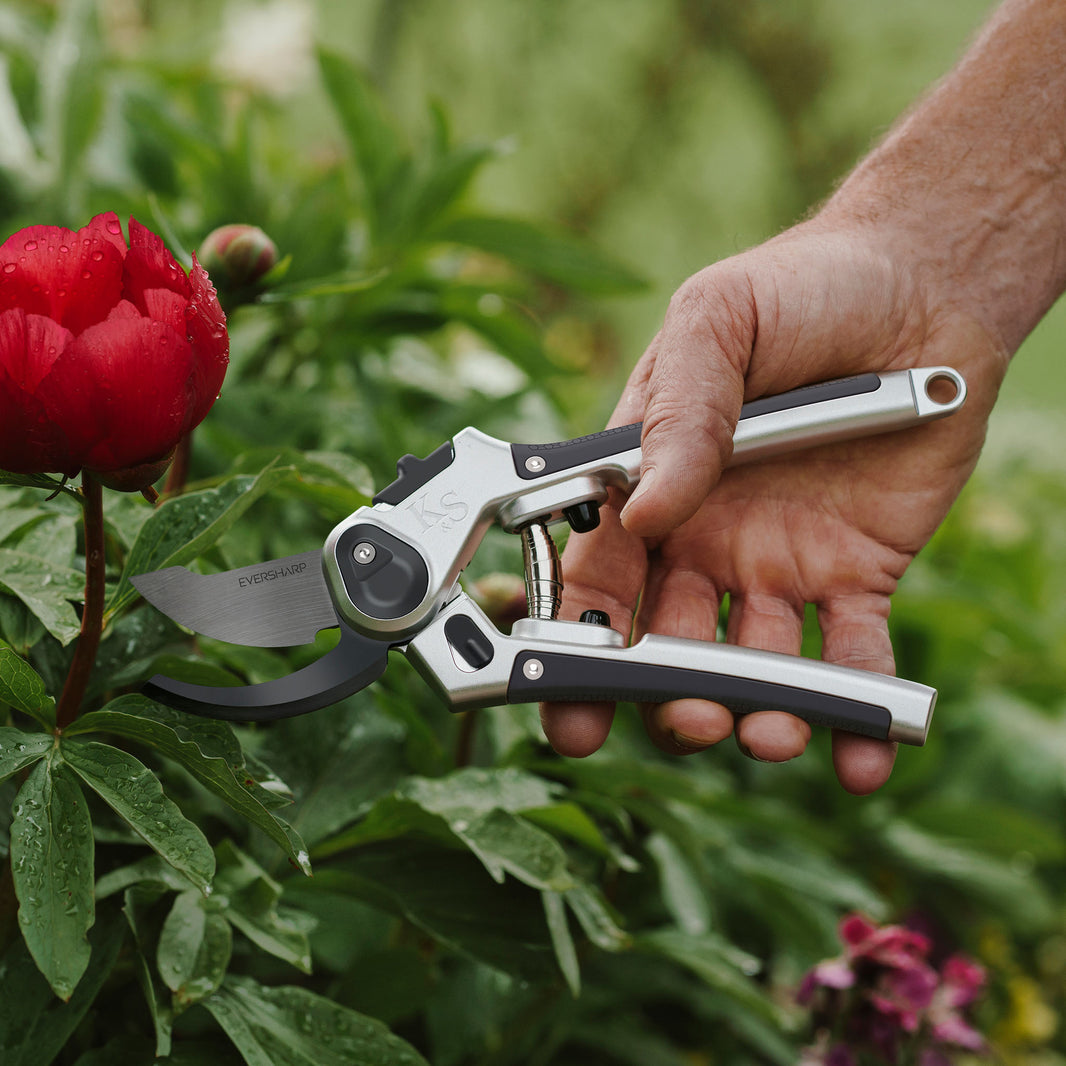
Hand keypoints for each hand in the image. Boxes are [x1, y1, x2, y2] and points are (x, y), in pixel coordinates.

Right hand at [540, 221, 1006, 792]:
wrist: (922, 288)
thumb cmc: (801, 291)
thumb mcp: (719, 322)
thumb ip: (677, 413)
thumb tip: (644, 507)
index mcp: (648, 486)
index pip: (598, 576)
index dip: (577, 641)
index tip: (569, 699)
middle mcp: (702, 540)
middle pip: (665, 643)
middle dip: (665, 696)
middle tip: (688, 719)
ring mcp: (777, 565)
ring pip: (751, 665)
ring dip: (756, 712)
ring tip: (774, 730)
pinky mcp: (856, 577)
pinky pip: (850, 658)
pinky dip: (856, 712)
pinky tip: (862, 757)